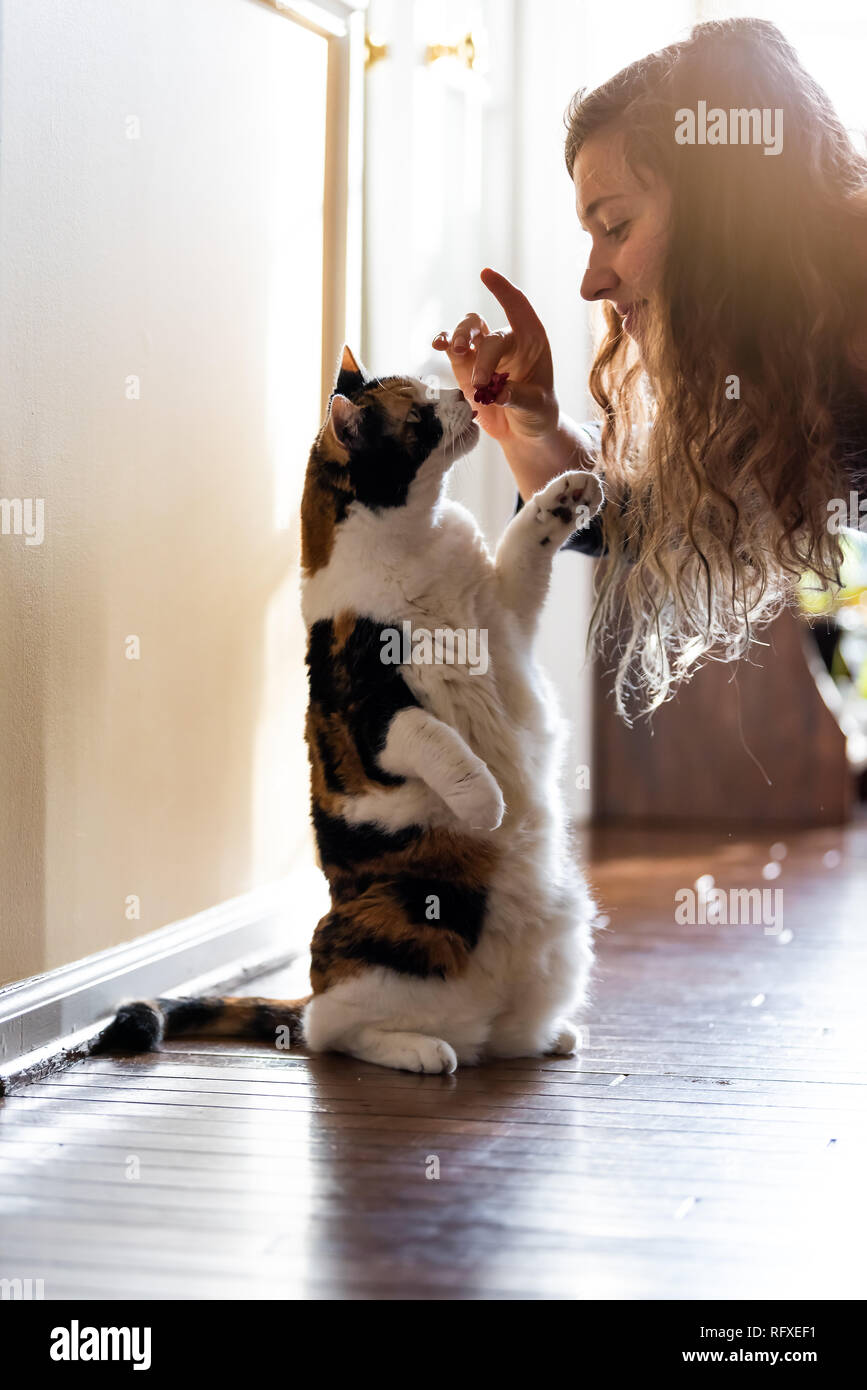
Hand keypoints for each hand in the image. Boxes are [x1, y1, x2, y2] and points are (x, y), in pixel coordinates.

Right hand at [432, 268, 559, 445]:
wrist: (522, 430)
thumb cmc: (538, 412)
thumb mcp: (537, 407)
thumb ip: (519, 397)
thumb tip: (498, 392)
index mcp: (531, 340)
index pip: (518, 307)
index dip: (502, 290)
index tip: (485, 275)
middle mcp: (506, 340)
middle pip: (486, 330)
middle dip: (480, 352)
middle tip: (480, 383)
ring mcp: (484, 351)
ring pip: (467, 330)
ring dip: (458, 337)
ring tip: (455, 352)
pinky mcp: (466, 365)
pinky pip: (452, 346)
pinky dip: (443, 342)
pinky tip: (437, 344)